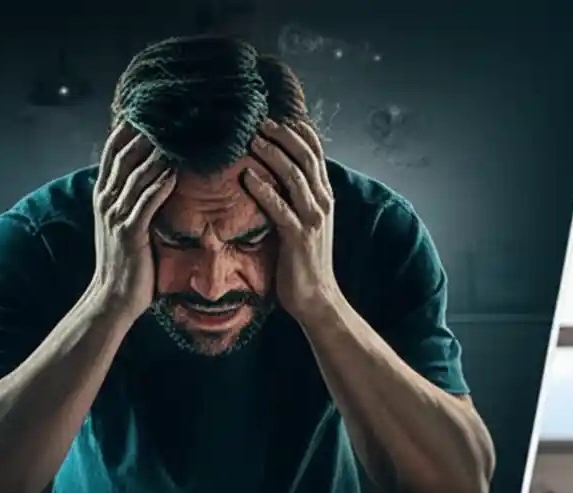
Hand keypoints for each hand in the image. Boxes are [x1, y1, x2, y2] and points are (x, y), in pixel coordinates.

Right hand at [89, 123, 174, 320]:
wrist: (112, 297)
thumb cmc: (126, 261)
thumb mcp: (125, 224)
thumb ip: (134, 199)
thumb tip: (154, 176)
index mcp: (104, 195)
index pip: (114, 151)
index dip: (129, 127)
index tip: (149, 108)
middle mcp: (106, 201)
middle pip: (123, 155)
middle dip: (144, 131)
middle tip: (167, 111)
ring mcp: (117, 216)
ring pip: (135, 175)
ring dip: (156, 153)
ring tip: (175, 132)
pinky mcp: (130, 232)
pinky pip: (146, 202)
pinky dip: (159, 185)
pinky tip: (174, 170)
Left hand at [243, 118, 338, 324]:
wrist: (317, 297)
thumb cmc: (305, 260)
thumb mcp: (306, 223)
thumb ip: (296, 198)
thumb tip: (274, 175)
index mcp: (325, 197)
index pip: (317, 155)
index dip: (300, 132)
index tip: (279, 115)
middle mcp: (323, 204)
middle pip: (306, 158)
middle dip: (283, 135)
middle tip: (260, 120)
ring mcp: (312, 219)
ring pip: (295, 177)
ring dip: (272, 155)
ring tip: (251, 140)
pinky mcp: (297, 236)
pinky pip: (279, 207)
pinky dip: (263, 189)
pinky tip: (247, 177)